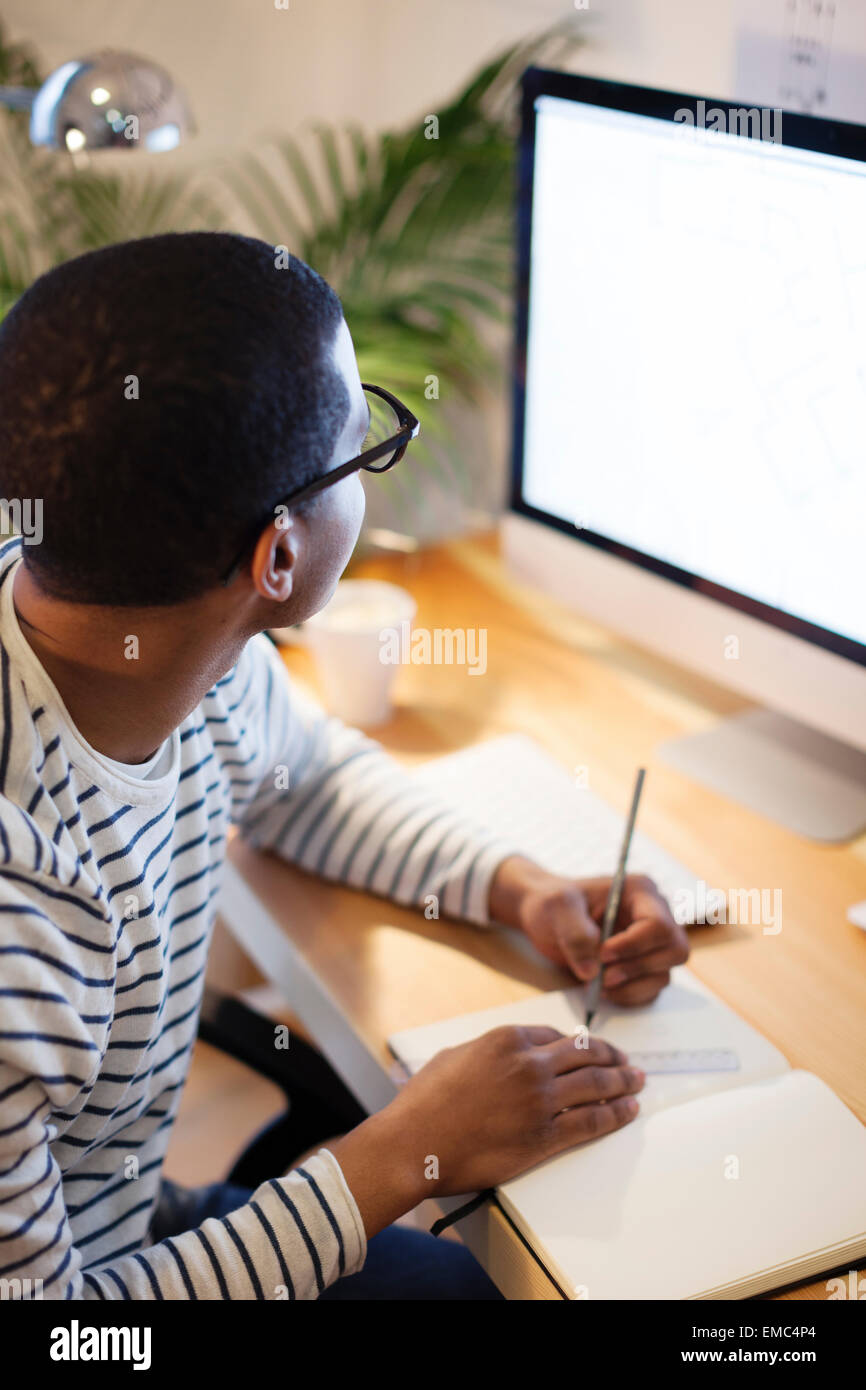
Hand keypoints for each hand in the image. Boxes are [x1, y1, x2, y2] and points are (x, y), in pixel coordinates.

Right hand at [330, 1025, 644, 1231]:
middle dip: (611, 1056)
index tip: (592, 1049)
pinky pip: (591, 1121)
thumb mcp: (454, 1057)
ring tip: (637, 1081)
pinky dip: (615, 1114)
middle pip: (585, 1054)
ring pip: (596, 1084)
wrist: (415, 1144)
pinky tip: (628, 1110)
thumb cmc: (424, 1103)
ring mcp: (540, 1100)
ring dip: (622, 1082)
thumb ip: (486, 1051)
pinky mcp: (544, 1136)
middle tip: (627, 1062)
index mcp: (507, 1039)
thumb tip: (502, 1057)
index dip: (579, 1044)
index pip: (556, 1036)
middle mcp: (529, 1064)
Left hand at [489, 856, 688, 1005]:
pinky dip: (629, 996)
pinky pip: (651, 990)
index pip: (659, 925)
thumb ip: (574, 932)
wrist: (547, 918)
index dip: (633, 946)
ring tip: (597, 983)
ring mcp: (652, 944)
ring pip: (664, 974)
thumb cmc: (554, 903)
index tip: (602, 954)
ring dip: (631, 986)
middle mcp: (655, 916)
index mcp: (641, 892)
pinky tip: (603, 990)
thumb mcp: (557, 907)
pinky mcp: (644, 966)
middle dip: (637, 968)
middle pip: (675, 951)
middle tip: (603, 975)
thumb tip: (592, 970)